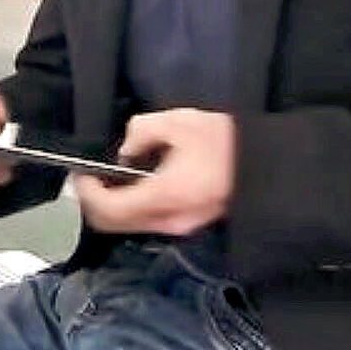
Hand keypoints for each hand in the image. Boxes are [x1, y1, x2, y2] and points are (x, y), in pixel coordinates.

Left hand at [73, 108, 234, 235]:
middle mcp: (169, 220)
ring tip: (109, 177)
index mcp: (164, 196)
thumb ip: (140, 132)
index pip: (109, 209)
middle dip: (95, 202)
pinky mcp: (188, 225)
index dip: (87, 192)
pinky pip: (147, 222)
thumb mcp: (177, 122)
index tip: (81, 172)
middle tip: (89, 176)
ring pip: (130, 226)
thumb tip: (124, 151)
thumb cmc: (225, 142)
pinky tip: (134, 184)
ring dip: (112, 206)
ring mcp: (180, 227)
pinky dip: (132, 207)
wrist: (268, 166)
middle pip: (114, 224)